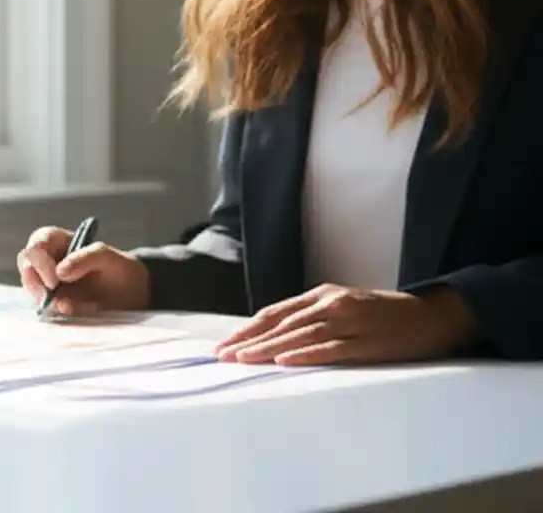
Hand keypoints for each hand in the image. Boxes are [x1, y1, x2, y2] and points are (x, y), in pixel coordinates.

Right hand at [16, 226, 150, 315]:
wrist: (132, 294)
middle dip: (36, 283)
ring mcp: (48, 283)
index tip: (54, 280)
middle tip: (52, 298)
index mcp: (58, 242)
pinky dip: (57, 312)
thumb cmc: (118, 269)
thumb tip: (60, 272)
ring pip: (33, 290)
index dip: (39, 261)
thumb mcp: (108, 257)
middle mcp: (48, 261)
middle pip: (27, 267)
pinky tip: (74, 312)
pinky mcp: (54, 303)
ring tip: (69, 307)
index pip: (37, 244)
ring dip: (47, 301)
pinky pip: (46, 308)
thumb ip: (85, 258)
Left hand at [215, 284, 476, 365]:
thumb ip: (311, 318)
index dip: (247, 330)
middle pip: (282, 324)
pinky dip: (306, 354)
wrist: (433, 315)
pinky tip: (285, 361)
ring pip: (300, 335)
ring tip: (243, 360)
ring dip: (268, 348)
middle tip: (223, 357)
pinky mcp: (368, 341)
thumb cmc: (383, 315)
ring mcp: (350, 321)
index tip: (223, 346)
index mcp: (321, 295)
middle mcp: (331, 304)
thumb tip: (272, 337)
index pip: (274, 313)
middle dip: (250, 341)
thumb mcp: (343, 307)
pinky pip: (331, 349)